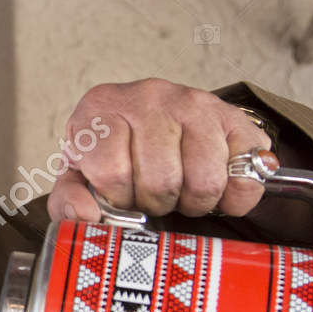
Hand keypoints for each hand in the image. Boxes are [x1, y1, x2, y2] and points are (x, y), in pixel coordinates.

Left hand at [47, 79, 276, 222]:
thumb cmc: (115, 157)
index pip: (112, 172)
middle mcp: (149, 96)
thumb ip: (68, 201)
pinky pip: (244, 176)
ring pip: (204, 181)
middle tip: (154, 194)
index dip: (118, 197)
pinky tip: (216, 187)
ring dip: (194, 202)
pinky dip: (234, 197)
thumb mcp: (79, 177)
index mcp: (101, 109)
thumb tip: (85, 215)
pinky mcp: (234, 117)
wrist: (156, 126)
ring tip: (181, 191)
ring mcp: (195, 102)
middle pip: (161, 181)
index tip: (121, 193)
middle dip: (157, 203)